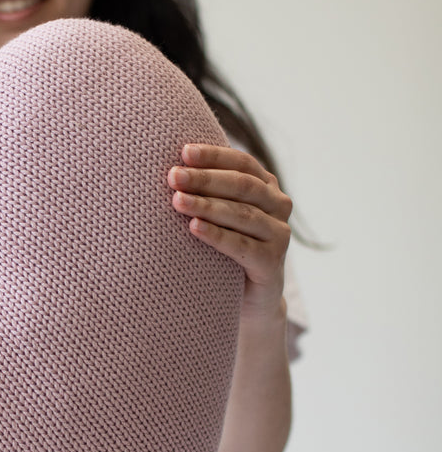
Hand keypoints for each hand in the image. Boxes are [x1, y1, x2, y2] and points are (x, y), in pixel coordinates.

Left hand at [169, 144, 292, 319]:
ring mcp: (279, 235)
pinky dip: (217, 235)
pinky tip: (194, 227)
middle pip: (242, 186)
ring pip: (241, 214)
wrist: (249, 299)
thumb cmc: (226, 249)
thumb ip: (209, 191)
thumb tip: (172, 165)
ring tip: (177, 200)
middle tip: (173, 176)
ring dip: (207, 205)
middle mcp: (278, 206)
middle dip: (204, 179)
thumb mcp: (220, 215)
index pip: (242, 163)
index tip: (184, 152)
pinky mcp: (272, 263)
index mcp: (266, 187)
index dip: (214, 156)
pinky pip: (242, 245)